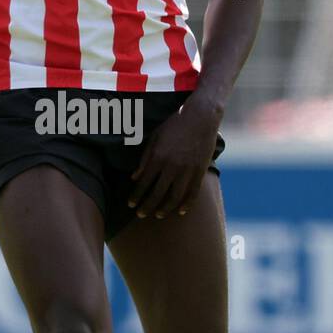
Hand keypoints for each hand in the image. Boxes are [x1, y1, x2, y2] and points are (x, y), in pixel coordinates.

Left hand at [127, 97, 221, 219]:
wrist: (201, 117)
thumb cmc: (174, 124)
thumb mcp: (155, 137)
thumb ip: (145, 158)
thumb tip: (134, 177)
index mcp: (158, 157)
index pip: (143, 183)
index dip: (136, 196)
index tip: (130, 204)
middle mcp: (172, 166)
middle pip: (157, 194)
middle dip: (147, 206)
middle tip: (140, 215)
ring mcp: (187, 170)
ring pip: (175, 197)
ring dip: (165, 209)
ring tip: (159, 215)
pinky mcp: (200, 171)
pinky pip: (193, 193)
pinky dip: (186, 204)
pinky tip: (180, 212)